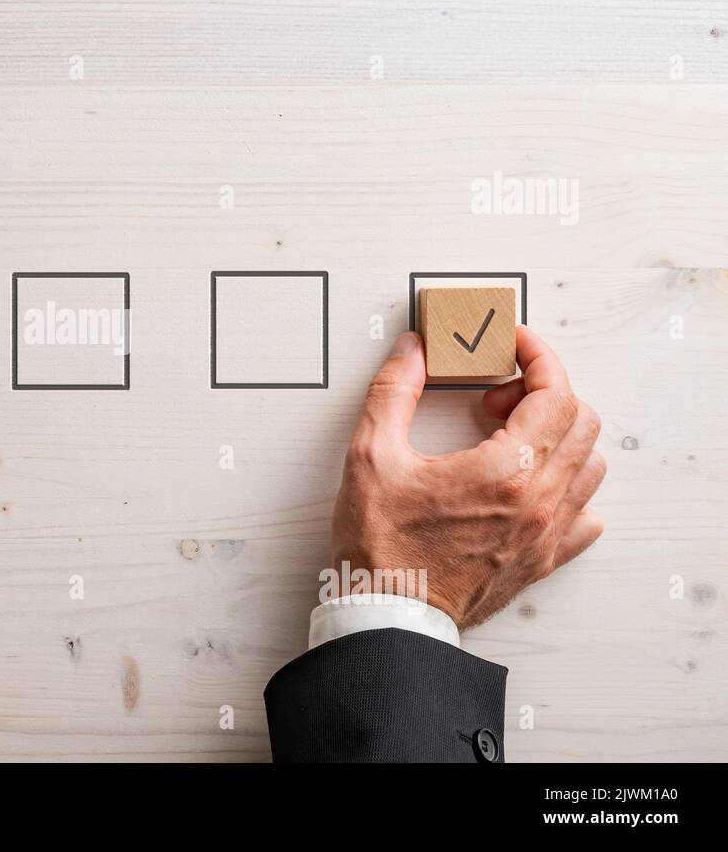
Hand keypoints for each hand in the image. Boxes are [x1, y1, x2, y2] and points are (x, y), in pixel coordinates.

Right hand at [331, 326, 605, 629]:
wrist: (388, 617)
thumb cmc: (380, 548)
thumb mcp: (371, 456)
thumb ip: (393, 392)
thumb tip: (412, 352)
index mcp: (506, 471)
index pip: (556, 393)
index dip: (539, 357)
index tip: (516, 343)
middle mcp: (538, 503)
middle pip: (582, 423)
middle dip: (542, 393)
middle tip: (495, 395)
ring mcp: (545, 535)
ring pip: (590, 467)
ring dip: (558, 437)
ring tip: (509, 438)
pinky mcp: (540, 562)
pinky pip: (584, 518)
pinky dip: (569, 490)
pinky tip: (531, 486)